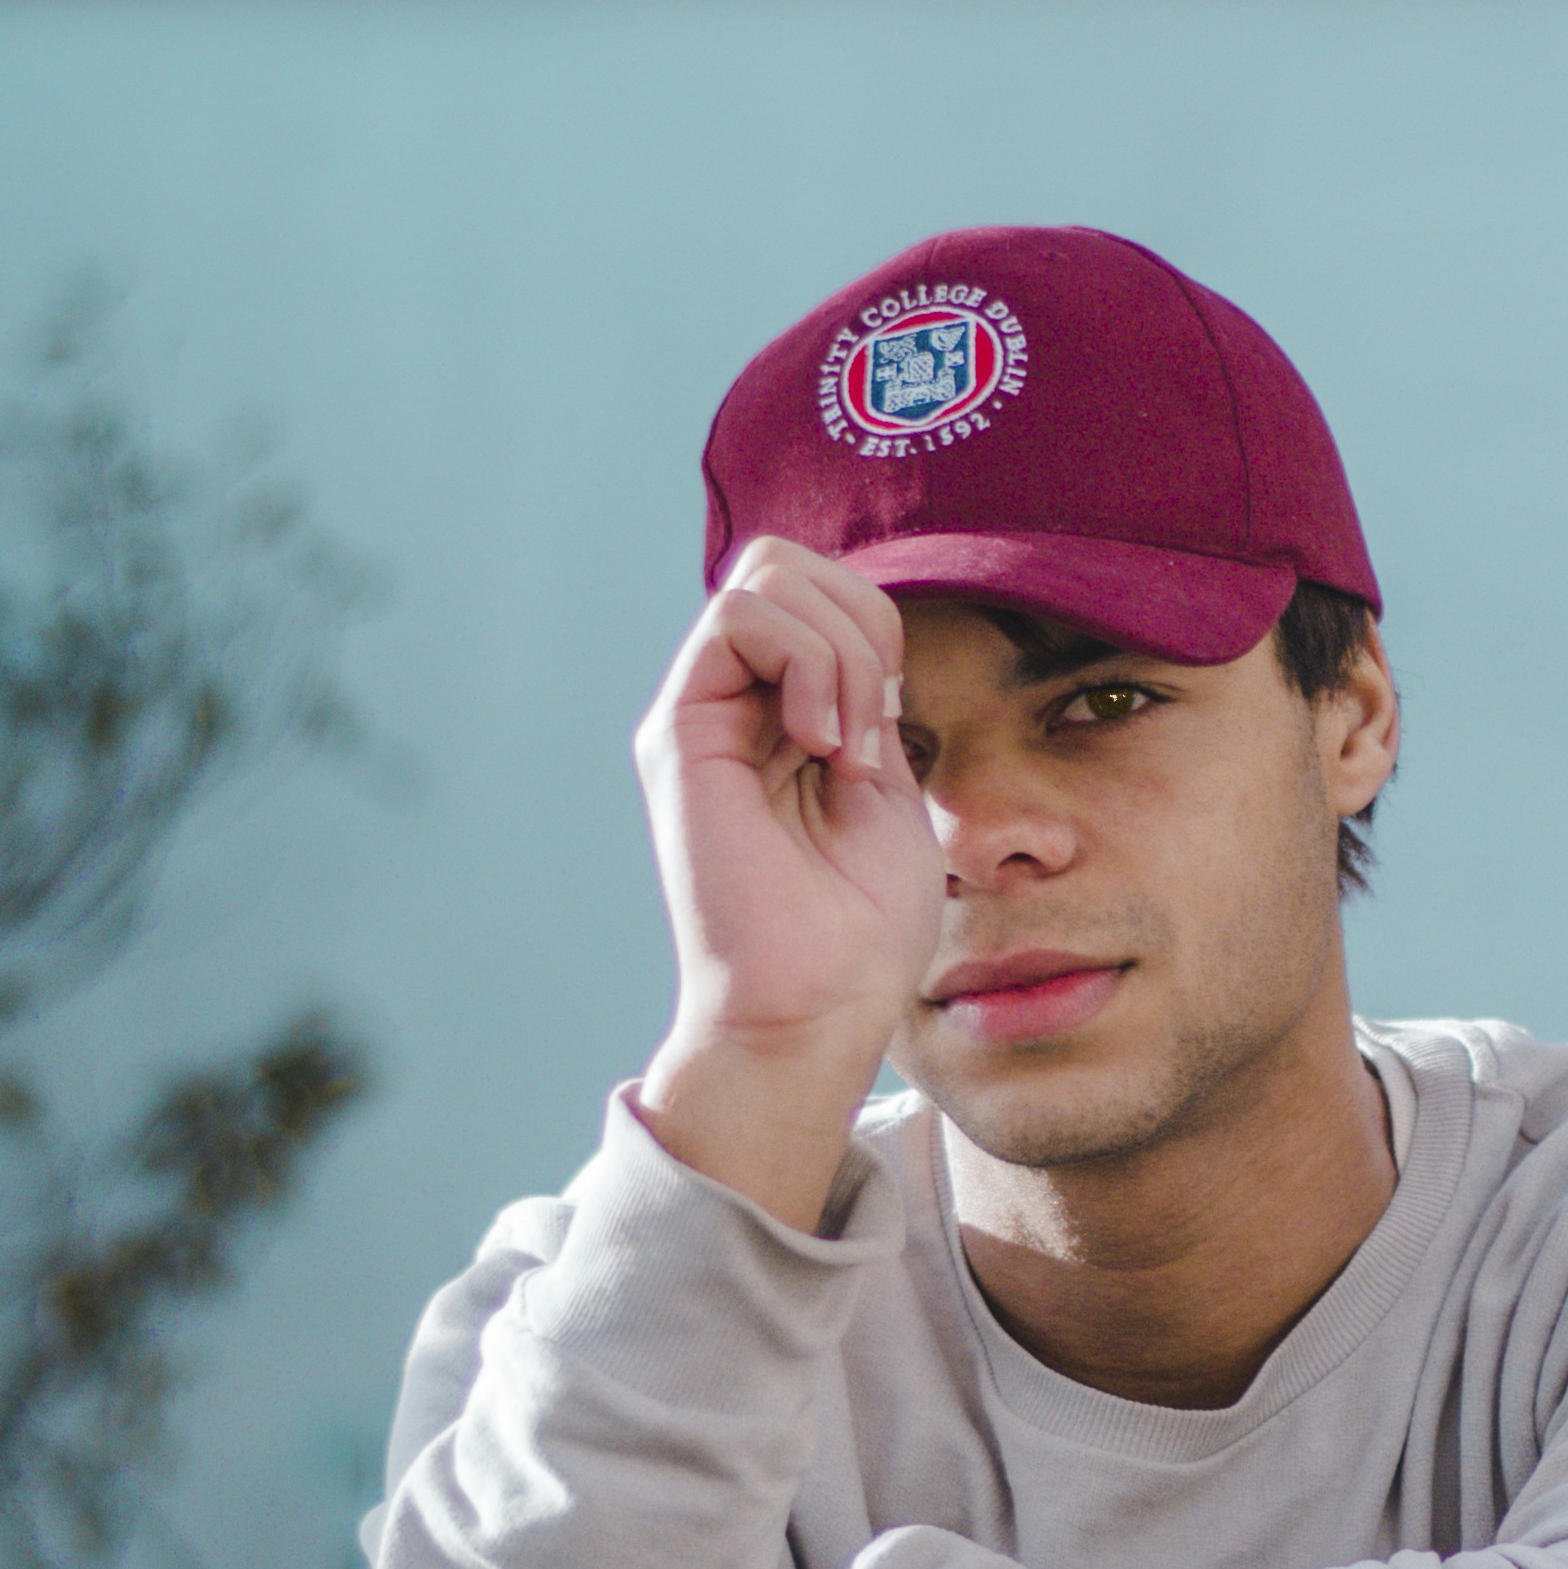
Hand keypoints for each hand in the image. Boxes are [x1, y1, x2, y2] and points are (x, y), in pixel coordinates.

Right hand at [634, 542, 939, 1230]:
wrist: (816, 1005)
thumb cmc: (860, 926)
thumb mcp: (889, 783)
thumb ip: (866, 698)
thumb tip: (862, 624)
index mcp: (783, 713)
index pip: (826, 594)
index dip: (876, 631)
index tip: (890, 730)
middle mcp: (731, 703)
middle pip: (788, 563)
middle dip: (860, 623)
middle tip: (870, 731)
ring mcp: (701, 711)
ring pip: (768, 573)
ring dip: (840, 651)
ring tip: (844, 749)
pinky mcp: (678, 730)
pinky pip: (740, 613)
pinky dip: (808, 660)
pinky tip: (820, 744)